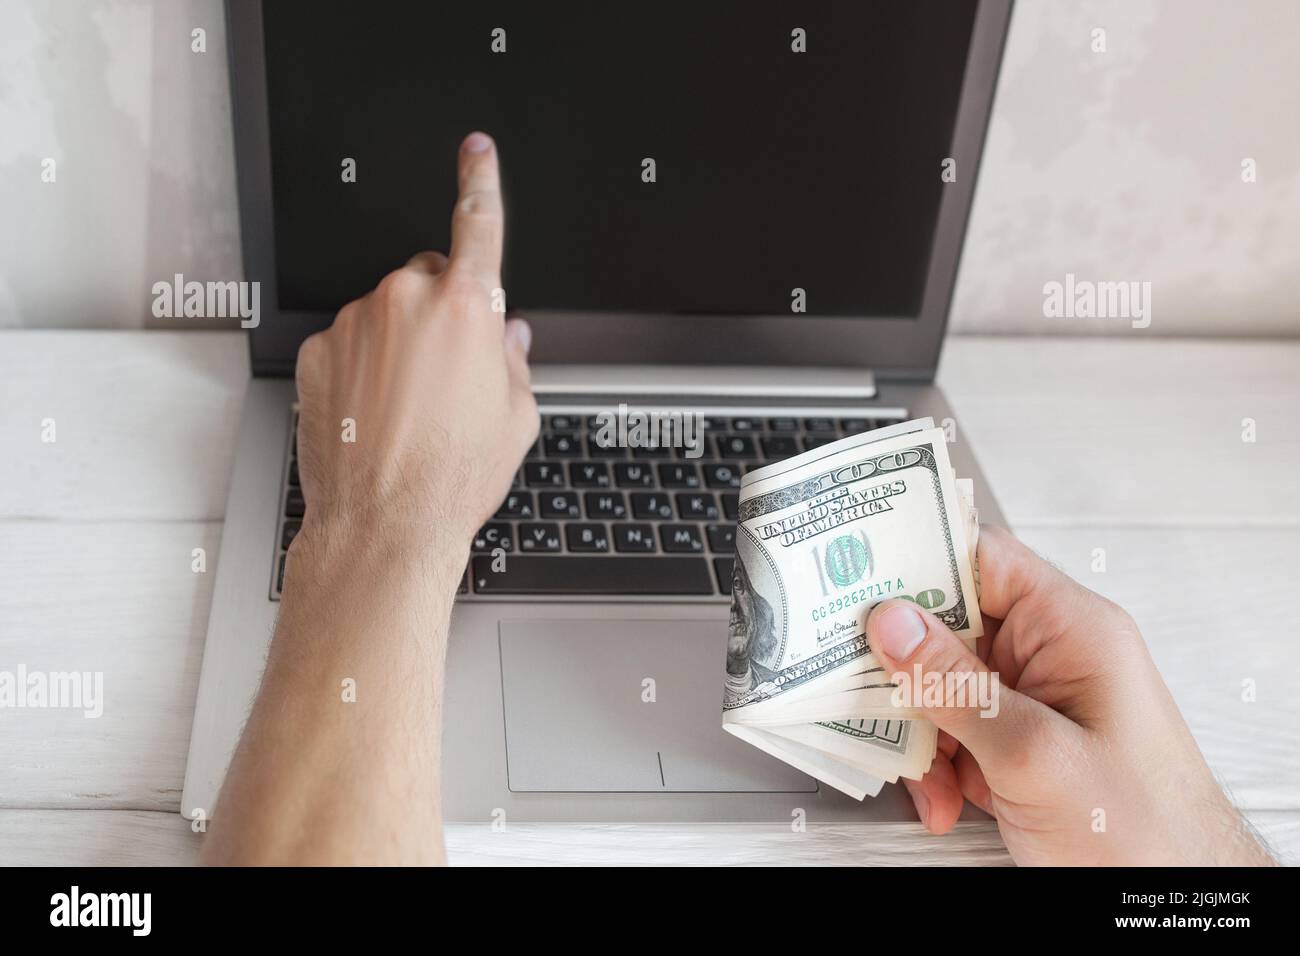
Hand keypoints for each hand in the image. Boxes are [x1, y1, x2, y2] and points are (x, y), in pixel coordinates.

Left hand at [202, 133, 534, 864]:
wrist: (383, 525)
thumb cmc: (453, 477)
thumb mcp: (516, 417)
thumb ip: (514, 361)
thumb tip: (506, 339)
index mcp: (464, 310)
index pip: (478, 225)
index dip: (481, 182)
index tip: (476, 152)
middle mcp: (404, 302)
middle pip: (428, 277)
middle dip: (442, 311)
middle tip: (451, 373)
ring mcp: (354, 325)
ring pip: (386, 314)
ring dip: (401, 344)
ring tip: (412, 411)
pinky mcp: (319, 353)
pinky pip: (351, 342)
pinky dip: (365, 367)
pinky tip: (378, 416)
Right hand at [866, 526, 1272, 865]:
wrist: (1176, 899)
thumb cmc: (1145, 833)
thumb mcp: (1034, 754)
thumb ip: (956, 685)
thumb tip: (892, 623)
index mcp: (1072, 628)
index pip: (983, 558)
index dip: (918, 560)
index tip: (858, 579)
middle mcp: (1054, 653)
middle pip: (950, 624)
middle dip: (906, 669)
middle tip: (866, 690)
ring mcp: (1037, 699)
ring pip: (943, 684)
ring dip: (922, 734)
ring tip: (929, 778)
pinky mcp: (1023, 741)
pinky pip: (957, 729)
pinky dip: (940, 765)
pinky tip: (946, 798)